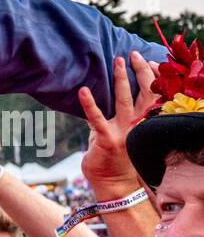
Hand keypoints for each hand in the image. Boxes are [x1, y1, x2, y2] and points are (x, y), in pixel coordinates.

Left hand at [79, 53, 159, 188]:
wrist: (112, 182)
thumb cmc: (112, 156)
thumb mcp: (118, 132)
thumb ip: (112, 115)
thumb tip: (100, 97)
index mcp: (144, 122)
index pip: (154, 95)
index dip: (153, 77)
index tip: (150, 60)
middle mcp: (138, 125)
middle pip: (145, 93)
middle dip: (140, 71)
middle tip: (132, 54)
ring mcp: (123, 132)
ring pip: (125, 100)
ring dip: (121, 79)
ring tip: (117, 61)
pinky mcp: (106, 139)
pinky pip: (96, 119)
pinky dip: (89, 104)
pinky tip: (82, 91)